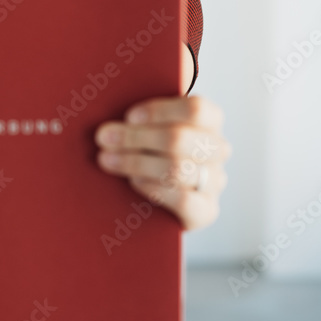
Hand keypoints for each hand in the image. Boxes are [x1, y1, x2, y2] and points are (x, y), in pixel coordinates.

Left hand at [94, 95, 230, 231]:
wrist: (155, 204)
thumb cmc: (149, 154)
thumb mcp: (148, 130)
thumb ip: (140, 120)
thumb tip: (111, 120)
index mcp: (208, 122)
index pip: (195, 109)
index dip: (160, 111)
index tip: (129, 117)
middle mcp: (216, 150)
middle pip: (179, 138)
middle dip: (136, 137)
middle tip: (104, 137)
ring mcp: (214, 182)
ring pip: (177, 168)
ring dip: (136, 162)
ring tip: (107, 160)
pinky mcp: (206, 211)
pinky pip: (183, 199)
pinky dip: (154, 188)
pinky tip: (133, 181)